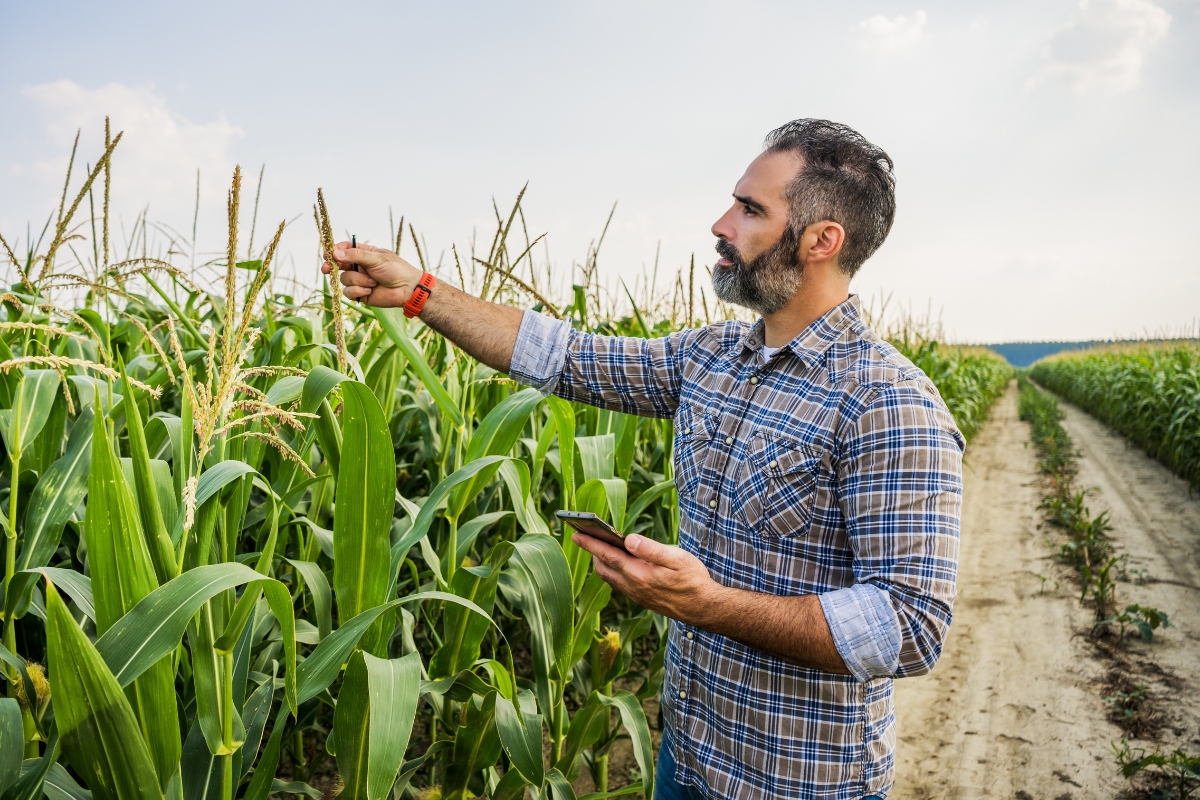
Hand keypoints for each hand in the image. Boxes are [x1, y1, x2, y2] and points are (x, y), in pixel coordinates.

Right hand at [320, 241, 423, 307]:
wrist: (407, 290)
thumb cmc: (396, 270)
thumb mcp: (376, 258)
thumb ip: (356, 256)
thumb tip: (336, 254)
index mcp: (365, 253)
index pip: (345, 249)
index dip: (335, 251)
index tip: (328, 253)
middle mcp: (359, 266)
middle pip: (338, 264)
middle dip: (331, 266)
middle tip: (326, 269)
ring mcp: (359, 280)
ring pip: (344, 279)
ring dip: (357, 280)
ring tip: (373, 281)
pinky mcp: (360, 293)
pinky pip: (348, 292)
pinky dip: (358, 290)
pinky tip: (370, 290)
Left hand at [571, 533, 724, 624]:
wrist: (704, 609)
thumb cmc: (693, 580)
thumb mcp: (676, 558)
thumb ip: (651, 549)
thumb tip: (628, 539)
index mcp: (639, 574)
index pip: (607, 556)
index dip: (590, 544)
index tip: (576, 534)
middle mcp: (633, 587)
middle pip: (603, 568)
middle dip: (593, 553)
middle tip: (587, 537)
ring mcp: (636, 595)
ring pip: (610, 578)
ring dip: (602, 563)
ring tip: (600, 547)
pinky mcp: (641, 600)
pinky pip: (619, 584)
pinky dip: (612, 572)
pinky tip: (619, 563)